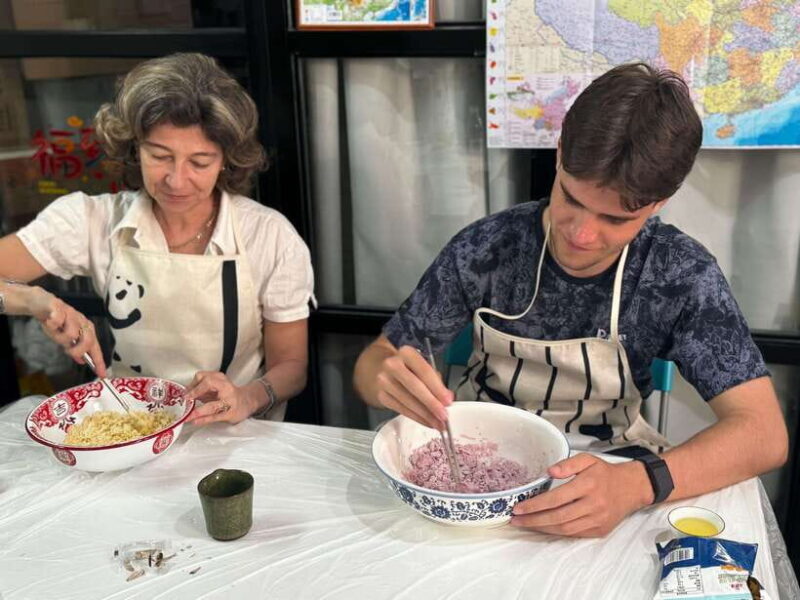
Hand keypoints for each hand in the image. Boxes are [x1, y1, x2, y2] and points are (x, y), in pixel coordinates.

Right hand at [29, 287, 106, 376]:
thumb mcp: (65, 337)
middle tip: (67, 351)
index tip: (102, 374)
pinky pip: (57, 318)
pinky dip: (52, 323)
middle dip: (77, 351)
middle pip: (88, 341)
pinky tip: (50, 322)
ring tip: (55, 331)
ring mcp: (71, 314)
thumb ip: (75, 348)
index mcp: (86, 330)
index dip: (99, 362)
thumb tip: (82, 361)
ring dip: (60, 337)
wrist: (41, 303)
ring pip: (72, 333)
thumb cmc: (55, 321)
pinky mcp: (58, 307)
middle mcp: (82, 322)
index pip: (95, 348)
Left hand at [183, 371, 259, 425]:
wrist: (247, 401)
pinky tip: (196, 421)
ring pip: (212, 405)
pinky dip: (204, 419)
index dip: (191, 385)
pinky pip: (215, 416)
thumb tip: (185, 395)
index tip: (184, 393)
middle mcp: (225, 387)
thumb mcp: (215, 388)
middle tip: (186, 400)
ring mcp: (229, 400)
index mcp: (219, 378)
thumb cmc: (228, 394)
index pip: (202, 376)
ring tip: (188, 416)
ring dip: (198, 411)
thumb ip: (201, 390)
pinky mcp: (230, 413)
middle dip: (195, 391)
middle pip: (209, 383)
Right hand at [375, 345, 453, 429]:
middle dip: (431, 404)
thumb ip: (436, 380)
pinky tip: (426, 422)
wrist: (379, 369)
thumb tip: (448, 397)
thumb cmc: (407, 368)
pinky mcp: (381, 396)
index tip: (448, 401)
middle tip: (444, 416)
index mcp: (406, 353)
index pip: (424, 371)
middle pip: (415, 387)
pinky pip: (401, 409)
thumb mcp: (422, 366)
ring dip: (425, 415)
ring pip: (407, 401)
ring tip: (438, 423)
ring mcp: (384, 381)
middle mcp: (392, 365)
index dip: (437, 388)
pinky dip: (416, 417)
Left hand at [509, 453, 651, 536]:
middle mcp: (593, 504)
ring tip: (526, 525)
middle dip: (534, 520)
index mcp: (588, 485)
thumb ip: (567, 463)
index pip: (556, 498)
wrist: (632, 488)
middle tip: (516, 520)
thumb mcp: (587, 459)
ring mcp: (597, 520)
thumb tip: (549, 472)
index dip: (535, 505)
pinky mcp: (600, 530)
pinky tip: (545, 527)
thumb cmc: (605, 473)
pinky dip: (558, 532)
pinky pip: (575, 534)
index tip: (518, 507)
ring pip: (565, 528)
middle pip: (558, 517)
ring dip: (543, 528)